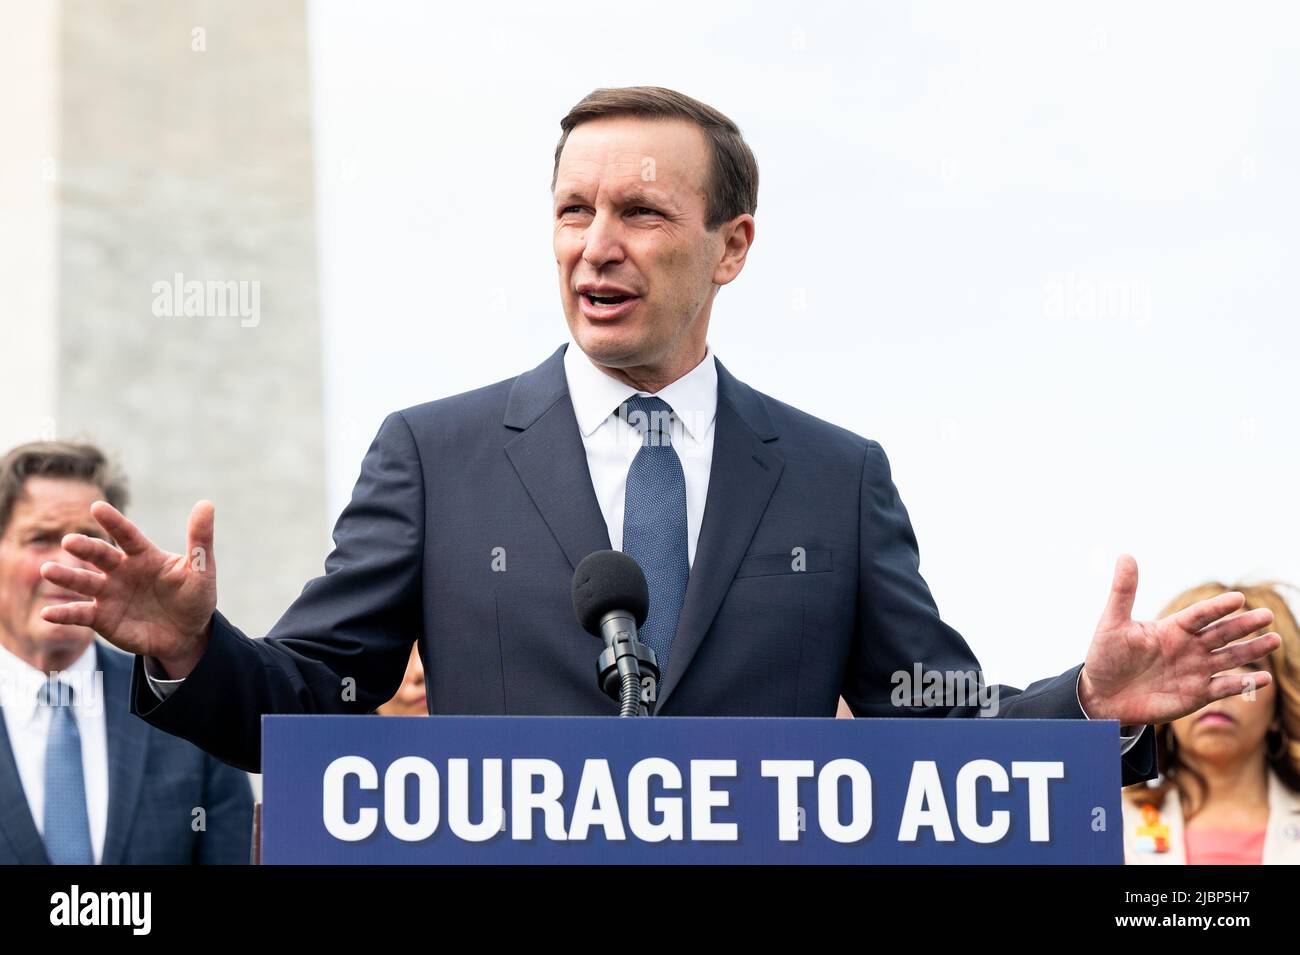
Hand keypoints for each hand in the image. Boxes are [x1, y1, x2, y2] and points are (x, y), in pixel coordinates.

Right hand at [39, 500, 217, 677]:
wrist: (188, 634)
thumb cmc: (194, 597)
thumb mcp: (200, 570)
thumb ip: (200, 539)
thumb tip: (206, 504)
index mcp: (143, 555)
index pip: (127, 535)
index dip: (114, 522)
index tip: (97, 507)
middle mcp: (121, 571)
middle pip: (100, 555)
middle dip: (84, 548)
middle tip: (69, 541)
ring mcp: (109, 594)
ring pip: (83, 582)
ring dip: (66, 576)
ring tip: (48, 570)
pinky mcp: (102, 618)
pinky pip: (80, 614)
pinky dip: (64, 614)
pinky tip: (47, 614)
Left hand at [1079, 554, 1280, 724]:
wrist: (1103, 696)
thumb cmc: (1105, 657)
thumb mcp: (1113, 623)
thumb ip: (1123, 592)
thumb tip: (1126, 555)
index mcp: (1172, 629)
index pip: (1200, 615)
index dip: (1217, 607)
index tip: (1238, 598)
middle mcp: (1189, 647)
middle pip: (1221, 633)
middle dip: (1244, 625)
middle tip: (1267, 615)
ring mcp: (1195, 670)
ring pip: (1230, 657)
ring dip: (1252, 649)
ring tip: (1274, 639)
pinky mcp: (1197, 694)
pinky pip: (1225, 687)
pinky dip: (1244, 683)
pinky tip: (1264, 678)